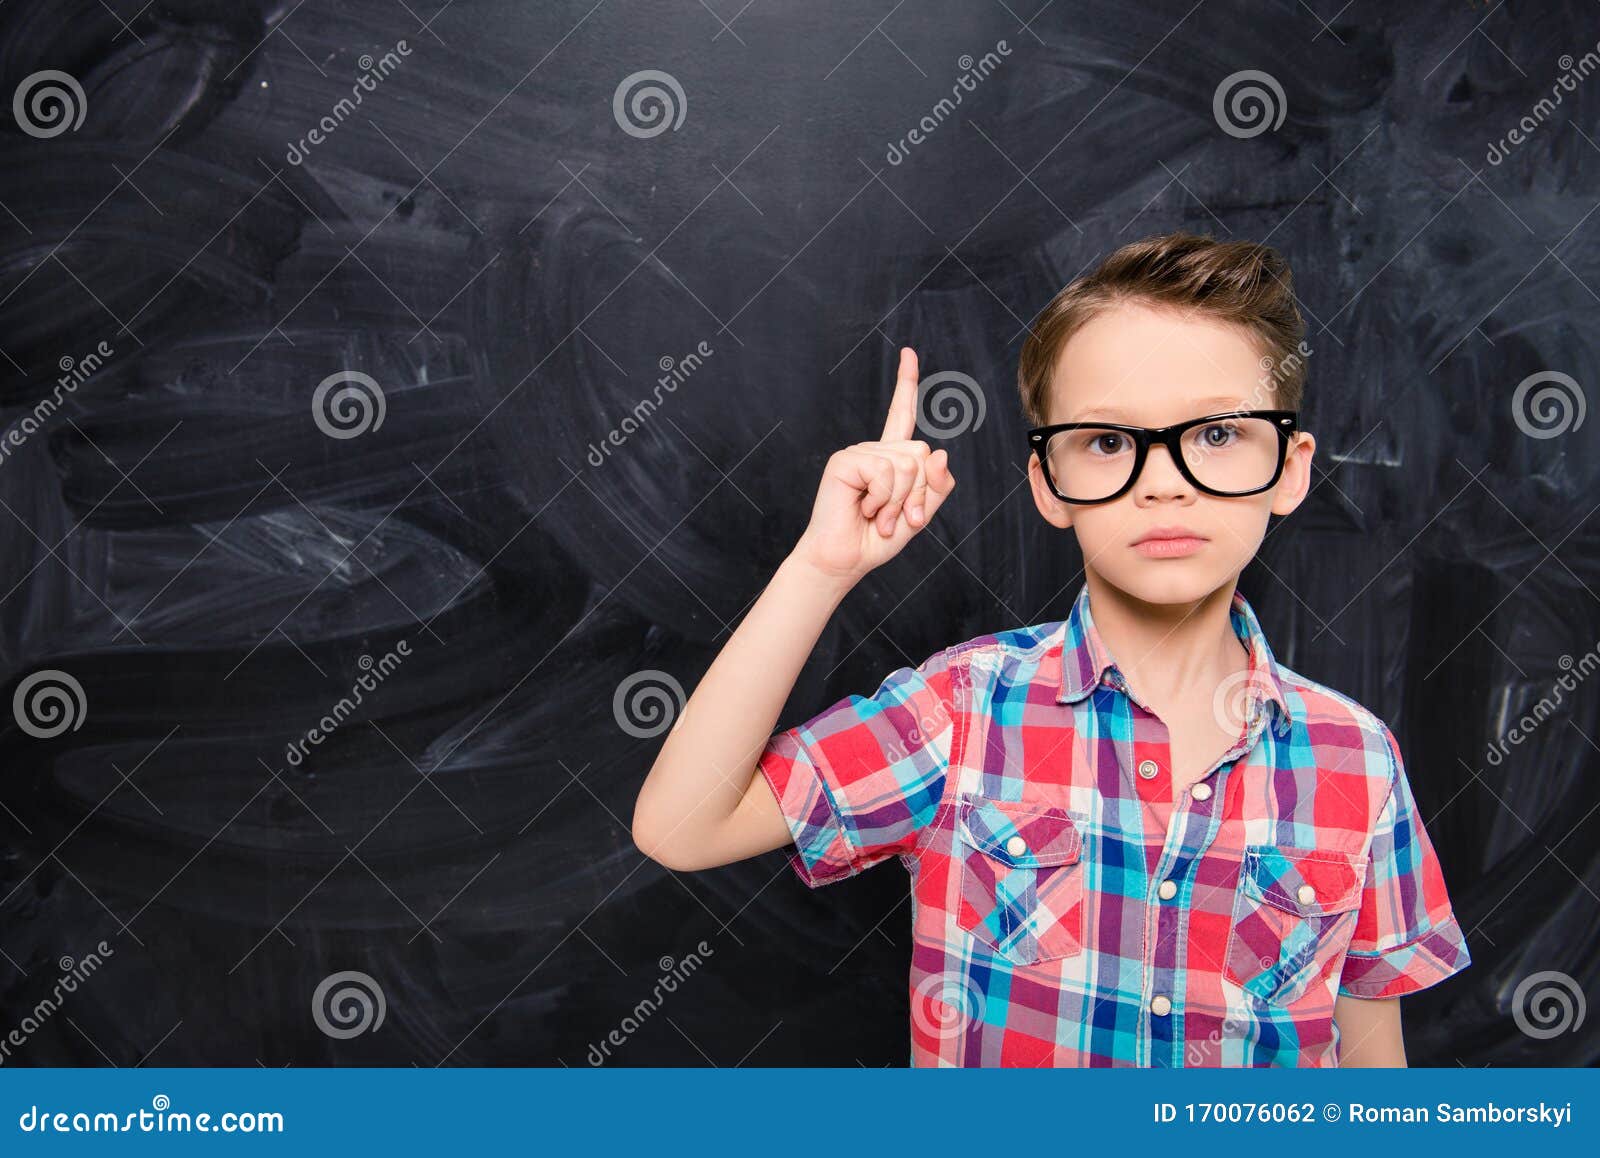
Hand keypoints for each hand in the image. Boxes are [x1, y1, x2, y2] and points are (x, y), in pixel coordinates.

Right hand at [792, 347, 956, 583]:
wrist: (845, 559)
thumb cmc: (877, 539)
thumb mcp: (919, 515)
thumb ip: (936, 486)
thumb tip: (940, 452)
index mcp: (890, 458)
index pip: (901, 414)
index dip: (906, 383)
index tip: (908, 353)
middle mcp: (874, 450)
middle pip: (921, 453)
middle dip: (919, 493)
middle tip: (899, 519)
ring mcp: (857, 453)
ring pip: (907, 464)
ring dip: (900, 501)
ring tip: (879, 517)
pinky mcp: (844, 462)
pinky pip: (884, 471)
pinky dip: (883, 498)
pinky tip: (865, 509)